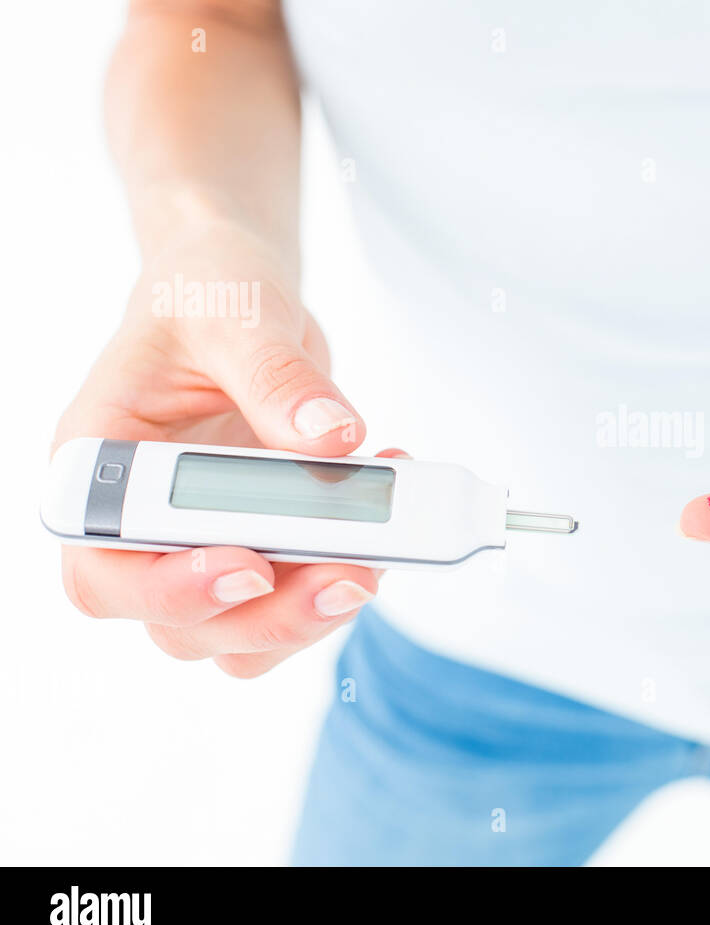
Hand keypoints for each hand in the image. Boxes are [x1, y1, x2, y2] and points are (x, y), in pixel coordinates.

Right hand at [54, 222, 394, 677]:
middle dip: (272, 613)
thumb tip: (333, 439)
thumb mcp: (235, 314)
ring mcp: (204, 540)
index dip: (172, 590)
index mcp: (100, 466)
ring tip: (382, 545)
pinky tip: (391, 508)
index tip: (251, 564)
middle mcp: (143, 522)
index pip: (106, 569)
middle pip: (184, 625)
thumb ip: (277, 376)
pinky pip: (299, 592)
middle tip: (352, 572)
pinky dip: (349, 567)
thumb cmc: (205, 292)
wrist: (238, 289)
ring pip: (244, 632)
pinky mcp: (265, 540)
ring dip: (316, 609)